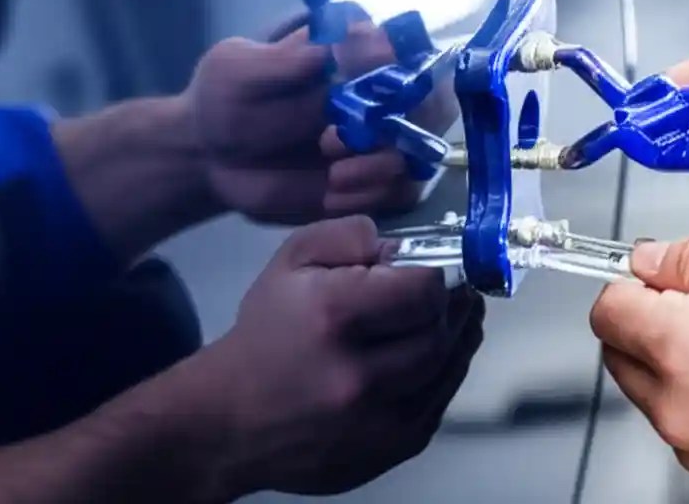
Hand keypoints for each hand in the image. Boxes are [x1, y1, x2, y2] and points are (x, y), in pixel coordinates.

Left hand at [182, 15, 436, 223]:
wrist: (208, 159)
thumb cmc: (225, 100)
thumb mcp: (241, 68)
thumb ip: (291, 56)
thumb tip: (353, 34)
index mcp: (356, 53)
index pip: (410, 48)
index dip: (404, 63)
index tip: (364, 79)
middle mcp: (380, 95)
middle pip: (436, 103)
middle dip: (403, 123)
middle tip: (340, 138)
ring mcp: (381, 142)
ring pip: (422, 152)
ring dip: (383, 165)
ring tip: (334, 174)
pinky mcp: (373, 183)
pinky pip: (401, 193)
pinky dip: (373, 196)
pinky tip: (333, 195)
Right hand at [201, 216, 483, 496]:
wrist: (229, 420)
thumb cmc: (265, 334)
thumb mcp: (291, 262)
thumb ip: (347, 237)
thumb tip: (401, 249)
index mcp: (334, 317)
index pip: (424, 289)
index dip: (438, 274)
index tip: (434, 268)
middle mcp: (359, 375)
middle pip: (441, 332)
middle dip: (453, 306)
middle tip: (456, 290)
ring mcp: (377, 422)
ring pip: (447, 370)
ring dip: (459, 338)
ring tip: (456, 315)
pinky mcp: (389, 451)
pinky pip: (438, 405)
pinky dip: (445, 375)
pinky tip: (438, 354)